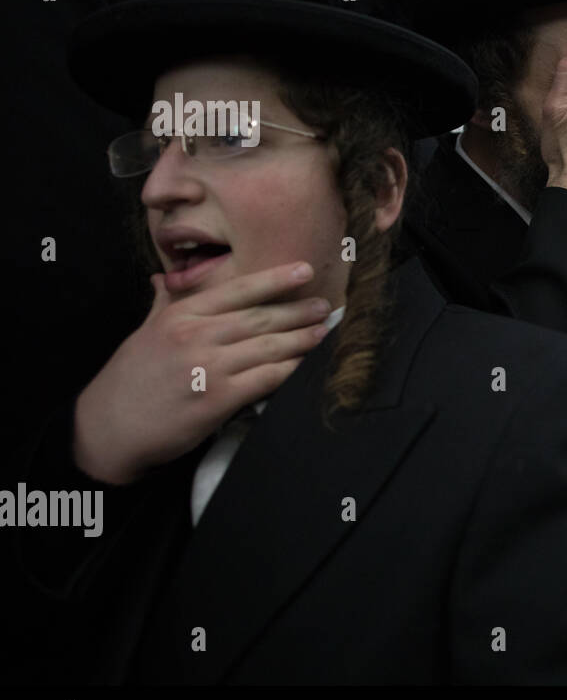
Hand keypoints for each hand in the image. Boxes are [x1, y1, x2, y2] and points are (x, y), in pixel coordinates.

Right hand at [73, 262, 332, 485]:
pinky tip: (305, 365)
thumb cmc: (128, 380)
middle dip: (298, 311)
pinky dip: (289, 371)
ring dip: (301, 339)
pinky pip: (266, 379)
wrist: (108, 428)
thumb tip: (165, 278)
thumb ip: (163, 303)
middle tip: (325, 306)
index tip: (304, 271)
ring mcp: (208, 367)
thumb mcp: (143, 332)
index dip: (275, 279)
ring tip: (323, 332)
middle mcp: (195, 336)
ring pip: (268, 347)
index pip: (237, 290)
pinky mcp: (218, 399)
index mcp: (179, 315)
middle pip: (260, 317)